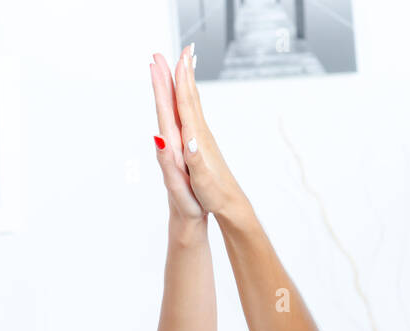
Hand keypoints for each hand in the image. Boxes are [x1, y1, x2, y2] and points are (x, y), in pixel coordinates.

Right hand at [152, 47, 247, 220]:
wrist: (229, 203)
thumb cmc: (213, 193)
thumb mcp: (201, 179)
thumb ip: (194, 159)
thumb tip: (189, 139)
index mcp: (195, 138)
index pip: (186, 104)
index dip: (181, 81)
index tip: (179, 58)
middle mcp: (199, 132)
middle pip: (190, 96)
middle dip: (184, 72)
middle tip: (183, 48)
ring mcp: (201, 135)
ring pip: (192, 102)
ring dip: (187, 81)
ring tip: (185, 62)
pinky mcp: (201, 141)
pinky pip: (192, 112)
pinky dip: (188, 97)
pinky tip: (188, 94)